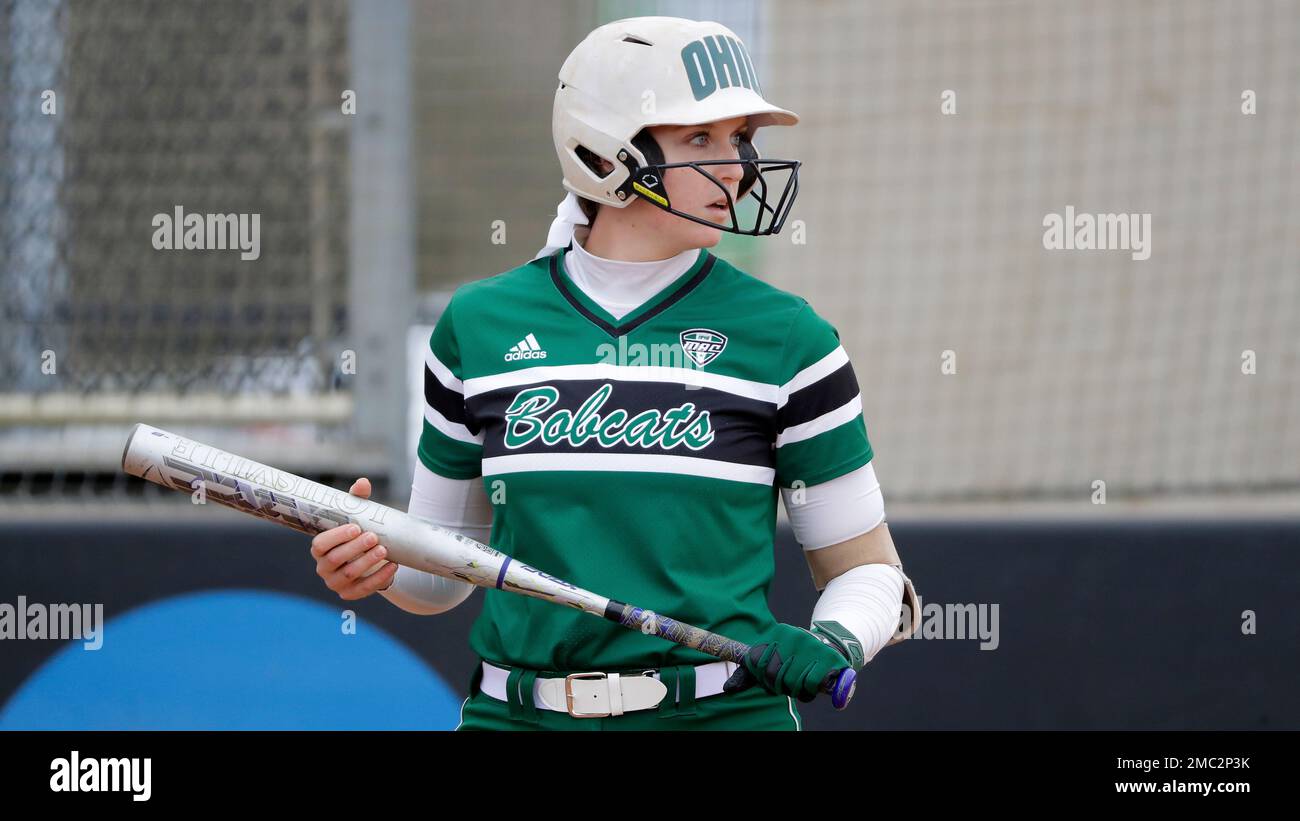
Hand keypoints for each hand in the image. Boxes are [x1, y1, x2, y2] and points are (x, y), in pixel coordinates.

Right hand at [309, 477, 398, 599]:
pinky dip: (379, 577)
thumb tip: (363, 483)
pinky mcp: (351, 594)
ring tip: (384, 549)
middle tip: (374, 537)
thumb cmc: (358, 534)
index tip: (355, 527)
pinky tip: (392, 566)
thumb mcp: (357, 516)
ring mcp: (336, 583)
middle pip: (335, 559)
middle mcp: (323, 567)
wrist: (369, 559)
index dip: (337, 537)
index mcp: (320, 549)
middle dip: (355, 548)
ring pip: (350, 574)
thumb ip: (357, 500)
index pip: (320, 545)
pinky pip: (364, 588)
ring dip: (367, 562)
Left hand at [722, 622, 850, 702]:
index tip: (771, 679)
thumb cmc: (793, 659)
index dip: (763, 679)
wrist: (829, 647)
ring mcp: (812, 645)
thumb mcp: (769, 661)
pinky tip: (810, 686)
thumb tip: (727, 689)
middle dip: (779, 687)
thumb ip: (748, 674)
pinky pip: (812, 685)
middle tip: (788, 684)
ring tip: (800, 684)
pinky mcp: (829, 657)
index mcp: (776, 633)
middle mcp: (793, 635)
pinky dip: (810, 692)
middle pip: (774, 676)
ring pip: (792, 683)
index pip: (756, 663)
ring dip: (795, 691)